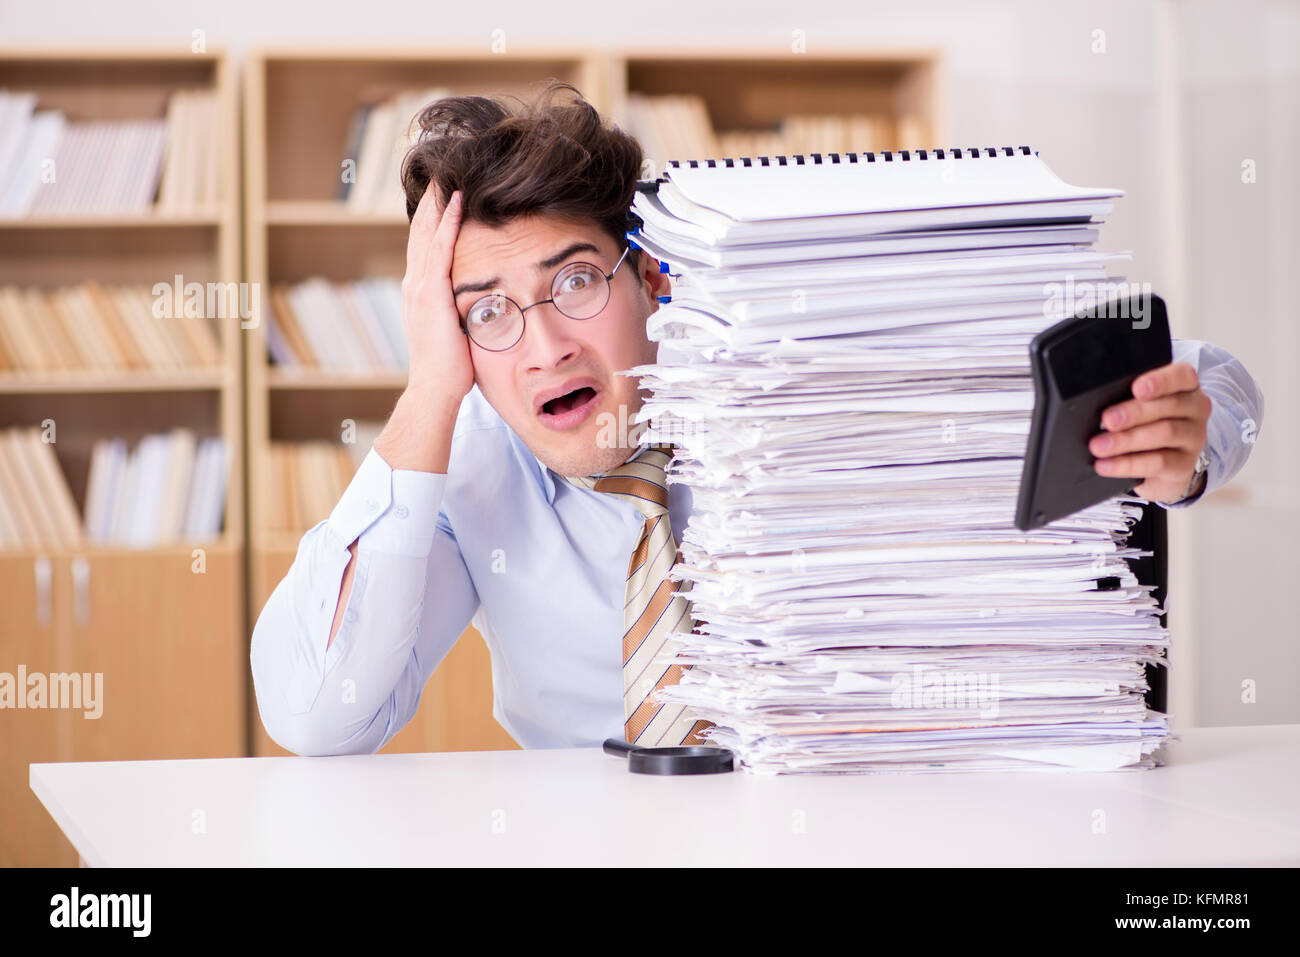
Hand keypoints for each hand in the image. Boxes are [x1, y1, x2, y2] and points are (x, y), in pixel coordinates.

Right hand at [373, 184, 469, 473]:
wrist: (435, 390)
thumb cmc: (450, 368)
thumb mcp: (455, 329)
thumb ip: (462, 309)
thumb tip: (483, 300)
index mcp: (420, 290)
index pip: (425, 242)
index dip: (433, 214)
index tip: (445, 188)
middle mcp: (415, 283)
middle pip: (420, 228)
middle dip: (431, 197)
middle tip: (443, 166)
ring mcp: (420, 288)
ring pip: (427, 231)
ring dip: (439, 200)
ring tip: (449, 170)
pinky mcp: (432, 295)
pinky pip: (440, 250)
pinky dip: (447, 223)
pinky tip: (456, 201)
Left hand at [1089, 361, 1212, 502]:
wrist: (1162, 467)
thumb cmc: (1147, 426)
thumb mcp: (1140, 407)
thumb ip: (1127, 399)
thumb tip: (1097, 406)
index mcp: (1185, 387)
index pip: (1182, 376)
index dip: (1160, 381)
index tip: (1137, 388)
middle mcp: (1195, 409)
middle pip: (1169, 406)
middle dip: (1134, 413)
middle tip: (1107, 420)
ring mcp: (1194, 437)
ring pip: (1164, 434)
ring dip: (1126, 440)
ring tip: (1099, 446)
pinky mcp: (1185, 465)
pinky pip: (1158, 463)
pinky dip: (1128, 464)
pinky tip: (1106, 465)